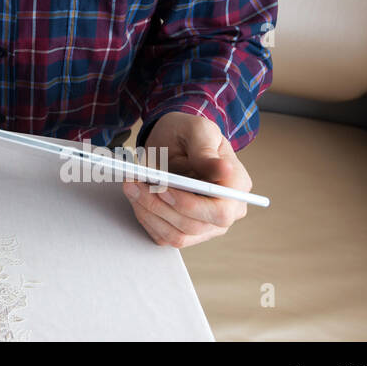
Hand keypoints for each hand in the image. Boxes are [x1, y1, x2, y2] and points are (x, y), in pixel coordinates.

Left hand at [122, 110, 252, 247]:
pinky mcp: (184, 231)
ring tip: (130, 186)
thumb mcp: (198, 130)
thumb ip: (206, 150)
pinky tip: (135, 197)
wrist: (172, 141)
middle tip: (135, 184)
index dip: (190, 206)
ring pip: (176, 235)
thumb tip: (224, 169)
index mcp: (236, 186)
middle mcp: (225, 211)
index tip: (163, 189)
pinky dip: (145, 217)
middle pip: (193, 225)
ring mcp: (205, 224)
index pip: (220, 211)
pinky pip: (163, 236)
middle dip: (159, 206)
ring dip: (148, 212)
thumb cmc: (188, 133)